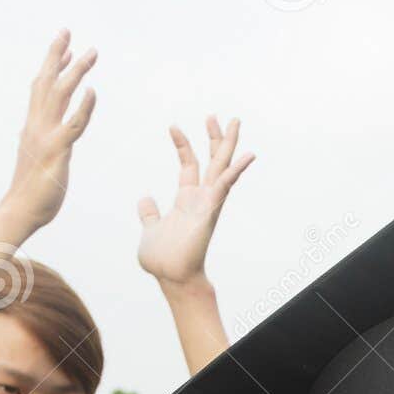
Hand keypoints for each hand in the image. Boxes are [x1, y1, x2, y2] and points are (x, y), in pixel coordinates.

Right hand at [2, 31, 96, 237]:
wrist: (21, 211)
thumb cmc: (34, 192)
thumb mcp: (42, 160)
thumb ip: (49, 145)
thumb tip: (54, 140)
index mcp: (34, 126)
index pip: (43, 88)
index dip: (53, 67)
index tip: (65, 49)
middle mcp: (37, 124)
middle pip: (48, 81)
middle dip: (58, 55)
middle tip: (69, 32)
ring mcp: (46, 135)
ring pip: (60, 94)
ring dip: (76, 72)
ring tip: (90, 53)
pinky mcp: (56, 151)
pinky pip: (73, 124)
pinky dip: (83, 107)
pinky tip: (93, 92)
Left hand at [137, 117, 254, 286]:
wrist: (170, 276)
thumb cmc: (163, 259)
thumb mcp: (150, 228)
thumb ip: (150, 214)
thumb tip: (145, 199)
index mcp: (187, 200)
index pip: (188, 165)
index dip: (183, 144)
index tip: (173, 126)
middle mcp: (201, 199)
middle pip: (212, 162)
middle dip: (215, 139)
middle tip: (219, 117)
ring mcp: (208, 203)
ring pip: (221, 167)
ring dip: (228, 145)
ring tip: (234, 122)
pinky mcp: (211, 210)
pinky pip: (225, 185)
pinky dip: (236, 170)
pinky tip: (248, 155)